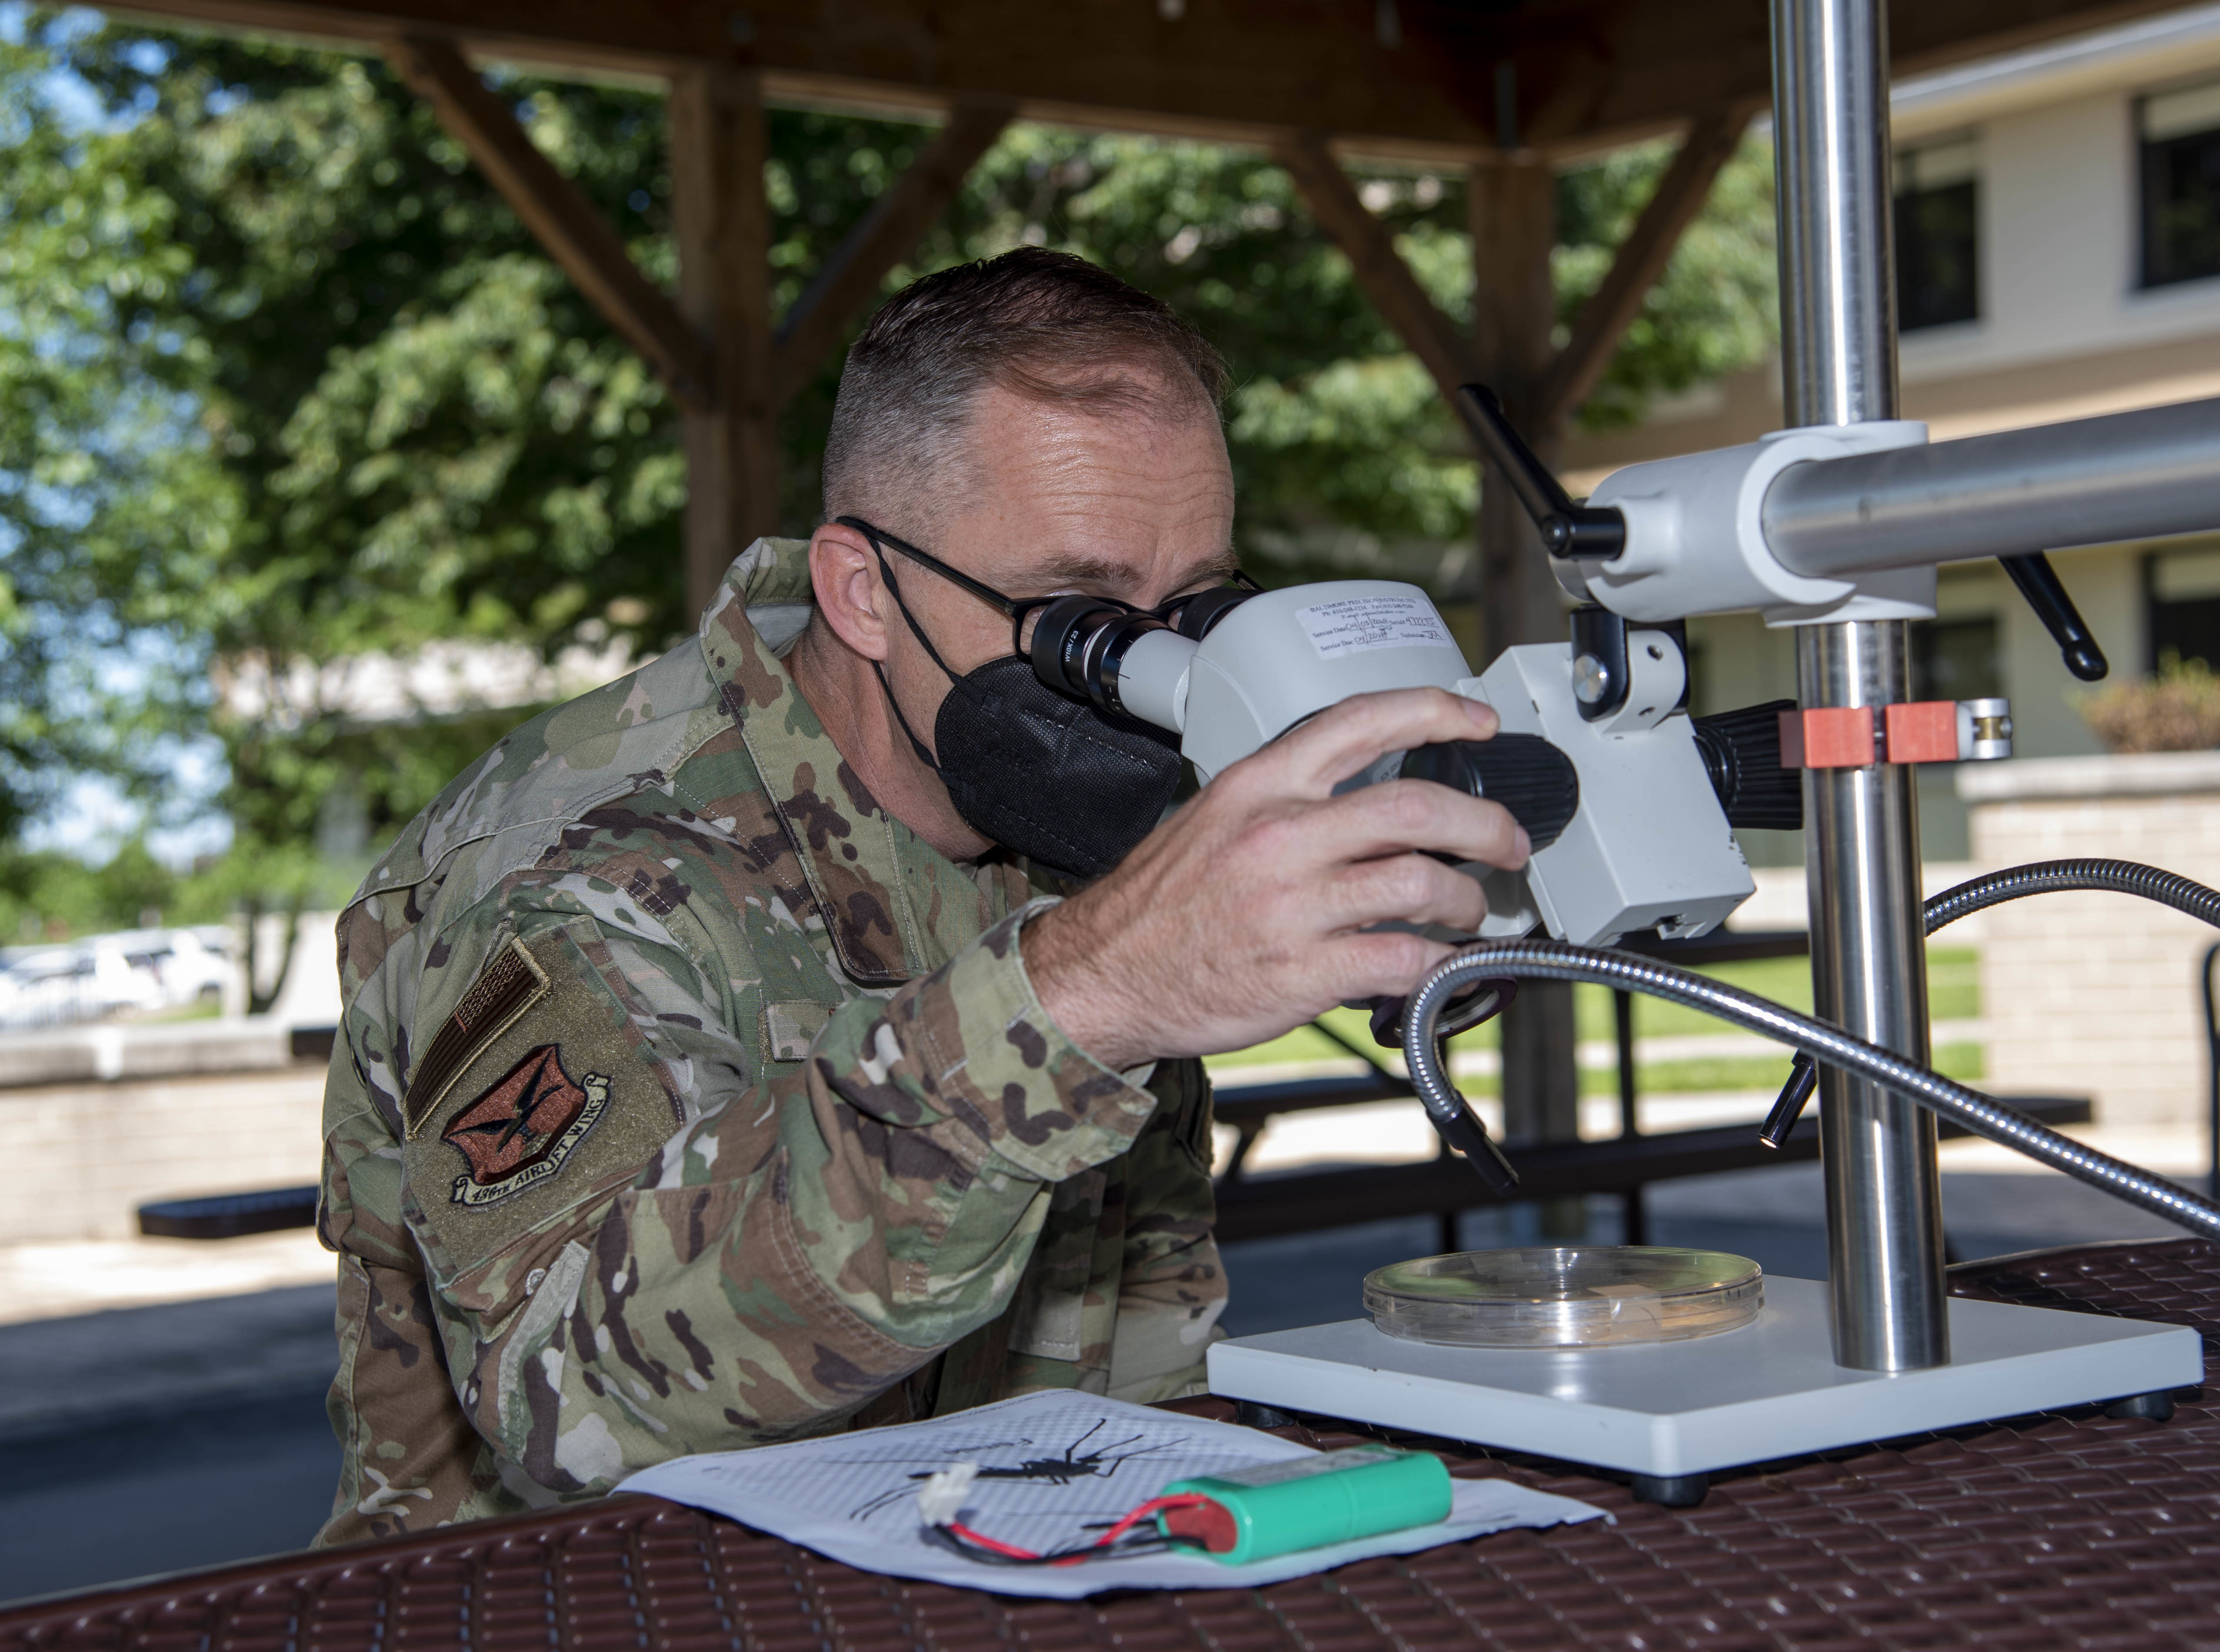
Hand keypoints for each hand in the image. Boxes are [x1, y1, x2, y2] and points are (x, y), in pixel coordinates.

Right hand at [1024, 688, 1530, 1070]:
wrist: (1104, 974)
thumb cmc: (1161, 903)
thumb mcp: (1214, 818)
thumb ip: (1288, 799)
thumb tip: (1370, 797)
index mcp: (1260, 786)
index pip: (1362, 720)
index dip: (1436, 710)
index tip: (1479, 719)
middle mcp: (1280, 837)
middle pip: (1416, 809)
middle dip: (1485, 825)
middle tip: (1508, 842)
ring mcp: (1293, 906)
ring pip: (1421, 887)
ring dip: (1466, 902)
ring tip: (1468, 912)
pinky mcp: (1303, 972)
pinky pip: (1403, 960)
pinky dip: (1441, 965)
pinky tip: (1441, 965)